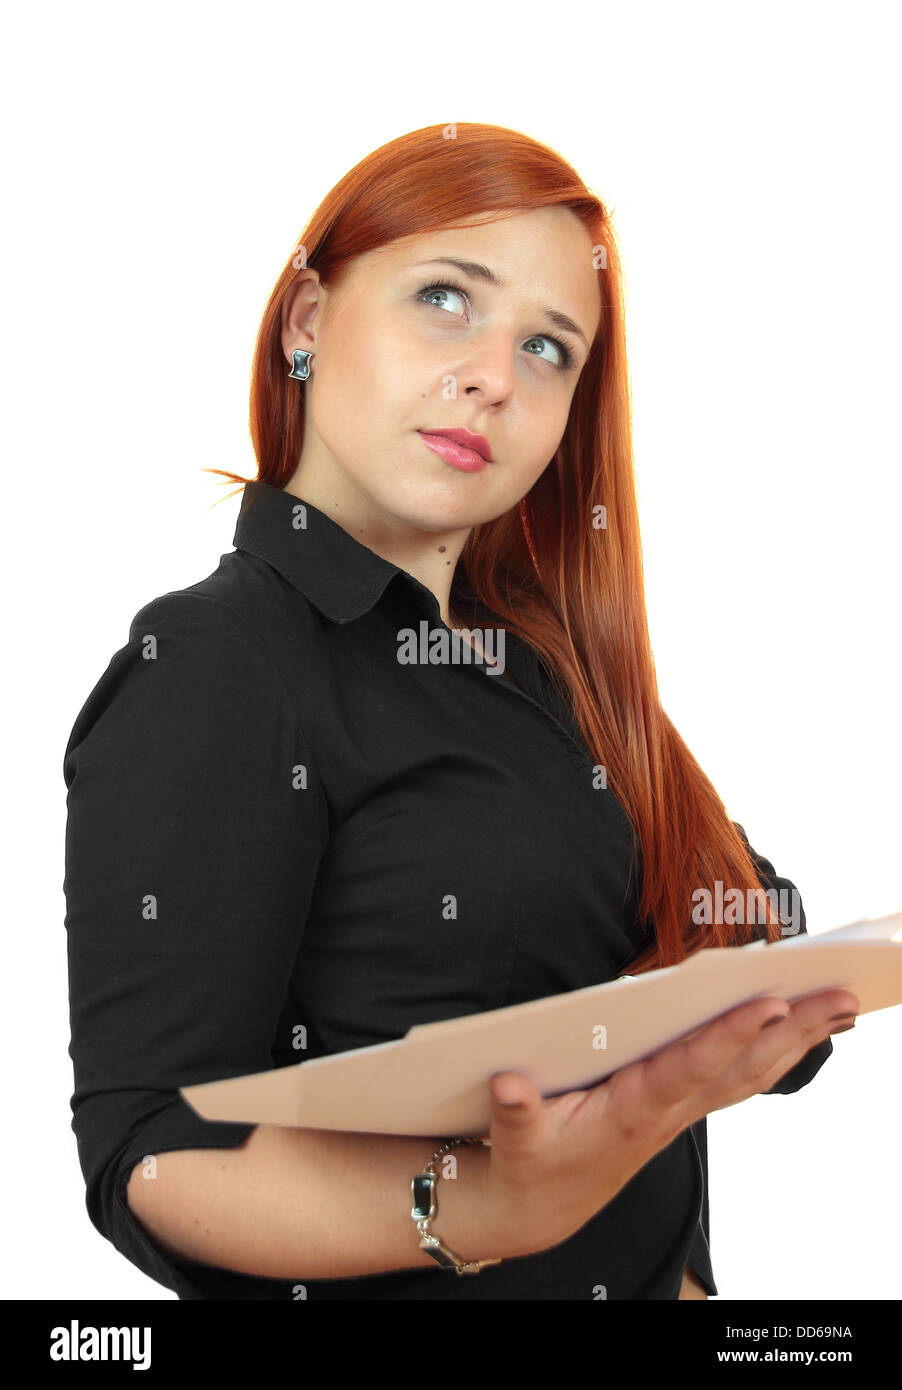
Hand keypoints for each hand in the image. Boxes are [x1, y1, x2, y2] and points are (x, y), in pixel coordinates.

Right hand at [482, 986, 858, 1258]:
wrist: (538, 1208)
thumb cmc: (532, 1166)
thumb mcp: (515, 1142)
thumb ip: (515, 1112)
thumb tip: (508, 1083)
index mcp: (633, 1111)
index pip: (691, 1067)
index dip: (730, 1035)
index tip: (770, 1003)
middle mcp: (669, 1110)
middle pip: (744, 1065)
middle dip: (796, 1030)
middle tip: (843, 994)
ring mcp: (681, 1110)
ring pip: (753, 1072)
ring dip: (801, 1040)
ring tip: (842, 1005)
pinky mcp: (680, 1106)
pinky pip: (740, 1077)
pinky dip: (778, 1053)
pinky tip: (800, 1031)